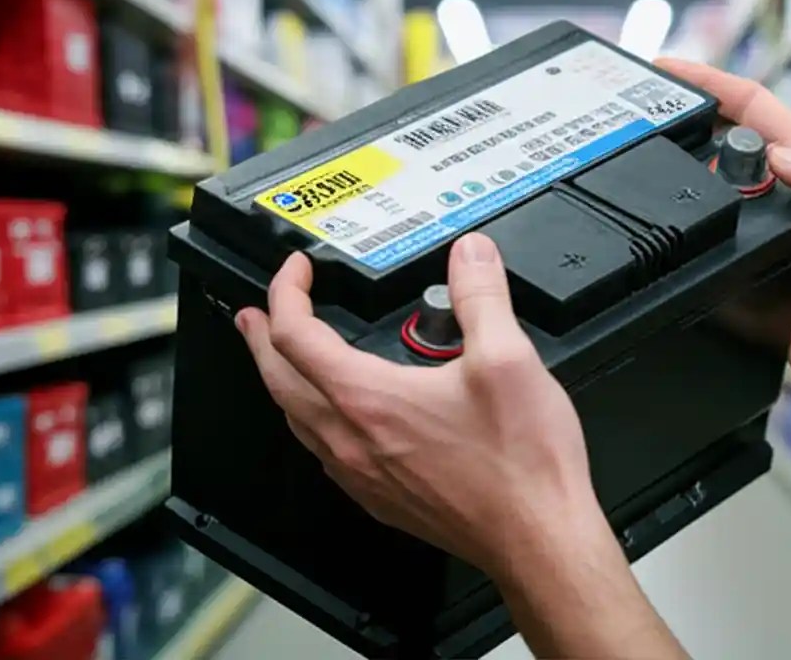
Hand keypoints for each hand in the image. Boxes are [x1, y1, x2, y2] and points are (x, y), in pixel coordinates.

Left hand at [234, 234, 609, 578]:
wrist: (538, 537)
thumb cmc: (521, 464)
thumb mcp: (508, 358)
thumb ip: (481, 295)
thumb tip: (470, 254)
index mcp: (369, 399)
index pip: (296, 336)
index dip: (286, 292)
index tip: (297, 271)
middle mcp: (353, 440)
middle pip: (279, 382)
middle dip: (260, 340)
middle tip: (253, 315)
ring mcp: (363, 476)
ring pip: (297, 422)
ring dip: (283, 383)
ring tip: (284, 362)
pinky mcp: (383, 500)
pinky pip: (326, 455)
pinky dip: (314, 422)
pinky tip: (339, 419)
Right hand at [658, 59, 790, 405]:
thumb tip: (782, 156)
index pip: (753, 110)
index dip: (712, 84)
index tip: (669, 70)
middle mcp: (777, 195)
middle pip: (718, 146)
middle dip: (680, 125)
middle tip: (638, 119)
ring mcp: (754, 234)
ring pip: (702, 194)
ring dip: (672, 179)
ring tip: (633, 165)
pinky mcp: (737, 271)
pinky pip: (699, 246)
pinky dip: (677, 233)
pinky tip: (655, 228)